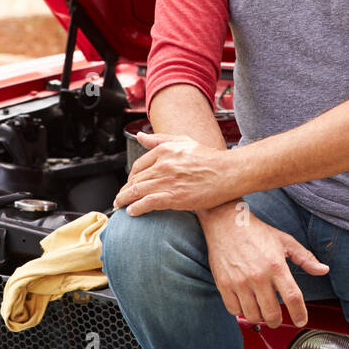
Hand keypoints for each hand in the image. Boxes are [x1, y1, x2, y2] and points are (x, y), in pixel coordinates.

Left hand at [113, 131, 240, 214]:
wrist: (229, 173)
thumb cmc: (210, 158)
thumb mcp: (184, 141)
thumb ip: (160, 139)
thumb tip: (140, 136)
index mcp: (164, 150)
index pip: (138, 165)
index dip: (131, 177)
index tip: (129, 184)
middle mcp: (163, 164)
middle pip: (135, 179)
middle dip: (125, 190)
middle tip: (120, 198)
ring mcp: (168, 181)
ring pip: (137, 191)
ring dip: (124, 200)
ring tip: (120, 206)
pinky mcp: (174, 197)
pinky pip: (147, 203)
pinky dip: (136, 208)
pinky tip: (132, 212)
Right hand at [199, 204, 329, 328]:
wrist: (225, 222)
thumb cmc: (256, 232)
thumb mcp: (285, 241)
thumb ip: (305, 258)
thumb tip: (323, 269)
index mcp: (276, 265)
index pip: (292, 298)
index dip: (299, 314)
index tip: (301, 320)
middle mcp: (258, 276)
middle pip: (272, 314)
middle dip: (277, 321)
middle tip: (277, 318)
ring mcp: (239, 282)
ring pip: (253, 316)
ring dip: (259, 317)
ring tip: (260, 309)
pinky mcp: (224, 284)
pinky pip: (234, 310)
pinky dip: (241, 312)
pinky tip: (245, 303)